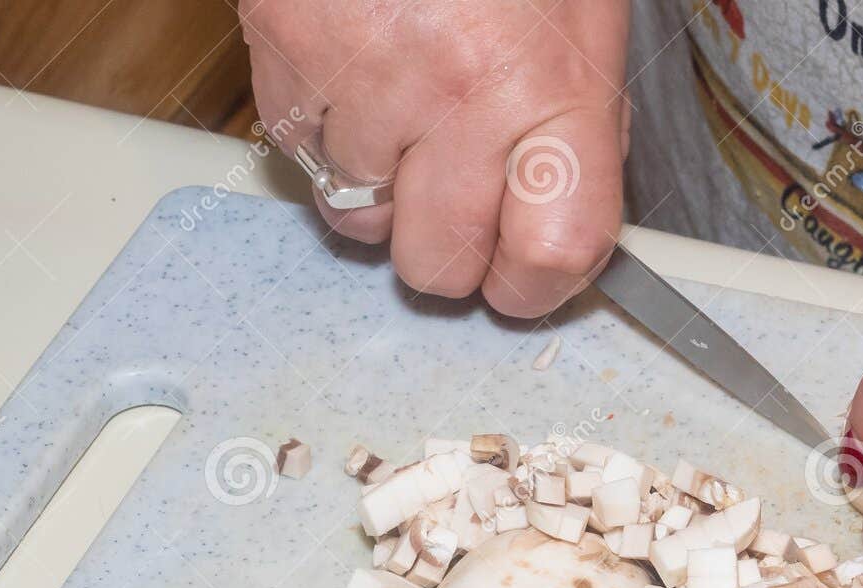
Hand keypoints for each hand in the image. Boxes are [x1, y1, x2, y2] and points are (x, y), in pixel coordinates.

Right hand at [240, 0, 630, 316]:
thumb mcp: (578, 20)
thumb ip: (575, 128)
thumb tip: (560, 227)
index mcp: (554, 83)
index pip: (554, 253)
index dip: (539, 285)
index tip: (527, 277)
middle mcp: (460, 93)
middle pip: (440, 265)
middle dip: (450, 252)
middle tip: (459, 207)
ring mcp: (364, 77)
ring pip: (359, 220)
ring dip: (381, 187)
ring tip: (406, 111)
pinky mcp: (284, 51)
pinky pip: (300, 153)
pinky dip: (326, 135)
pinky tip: (357, 77)